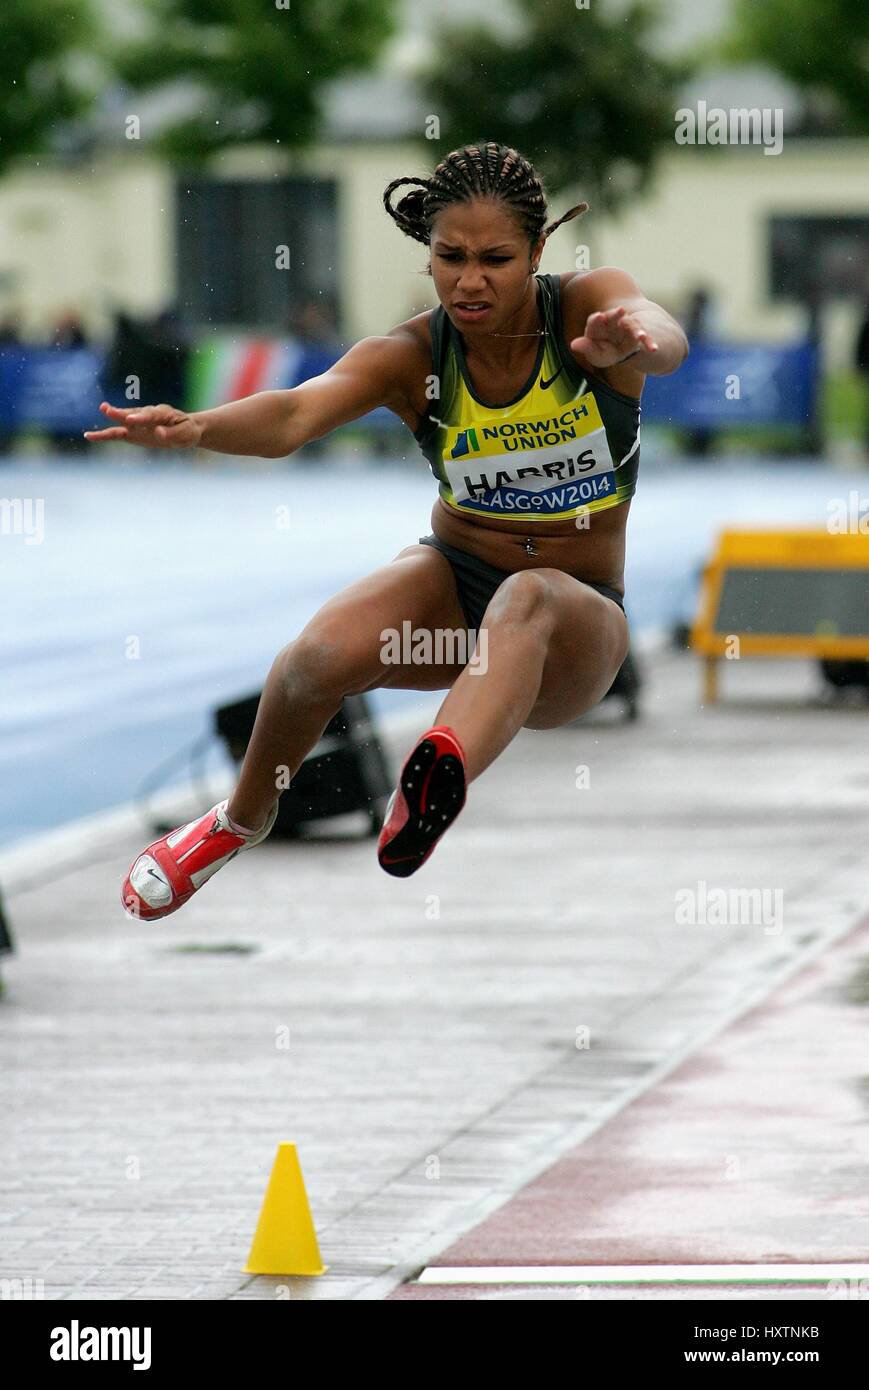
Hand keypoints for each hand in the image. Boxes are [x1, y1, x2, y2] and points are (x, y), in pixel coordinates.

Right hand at [83, 402, 202, 447]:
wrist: (185, 429)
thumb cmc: (187, 431)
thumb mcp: (185, 434)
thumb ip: (171, 434)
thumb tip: (157, 433)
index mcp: (163, 413)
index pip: (150, 415)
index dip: (141, 418)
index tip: (131, 421)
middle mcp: (148, 414)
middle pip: (133, 413)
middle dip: (121, 413)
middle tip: (107, 409)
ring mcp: (138, 422)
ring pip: (124, 420)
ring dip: (113, 416)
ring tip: (102, 409)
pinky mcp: (132, 432)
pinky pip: (117, 434)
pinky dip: (104, 435)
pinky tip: (89, 436)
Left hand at [569, 305, 658, 369]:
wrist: (629, 345)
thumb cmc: (607, 351)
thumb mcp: (598, 354)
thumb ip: (588, 349)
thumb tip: (574, 344)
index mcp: (599, 326)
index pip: (595, 321)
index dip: (597, 319)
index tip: (600, 316)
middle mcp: (614, 322)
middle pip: (613, 317)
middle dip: (616, 314)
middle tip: (621, 310)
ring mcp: (629, 326)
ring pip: (632, 326)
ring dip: (636, 330)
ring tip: (640, 336)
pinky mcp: (641, 335)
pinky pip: (645, 338)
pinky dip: (649, 343)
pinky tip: (653, 349)